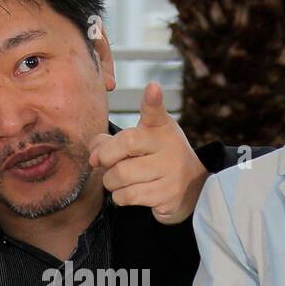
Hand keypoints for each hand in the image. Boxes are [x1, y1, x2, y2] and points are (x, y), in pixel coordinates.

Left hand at [89, 81, 206, 223]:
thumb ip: (110, 141)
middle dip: (105, 158)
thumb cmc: (155, 158)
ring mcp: (171, 173)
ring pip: (121, 176)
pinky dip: (120, 196)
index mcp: (160, 128)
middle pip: (125, 145)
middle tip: (107, 163)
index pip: (155, 111)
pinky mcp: (168, 196)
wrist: (190, 186)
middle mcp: (169, 147)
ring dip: (111, 181)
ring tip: (120, 180)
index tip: (153, 88)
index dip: (153, 100)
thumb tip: (94, 156)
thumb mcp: (140, 141)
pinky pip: (127, 196)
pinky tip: (129, 192)